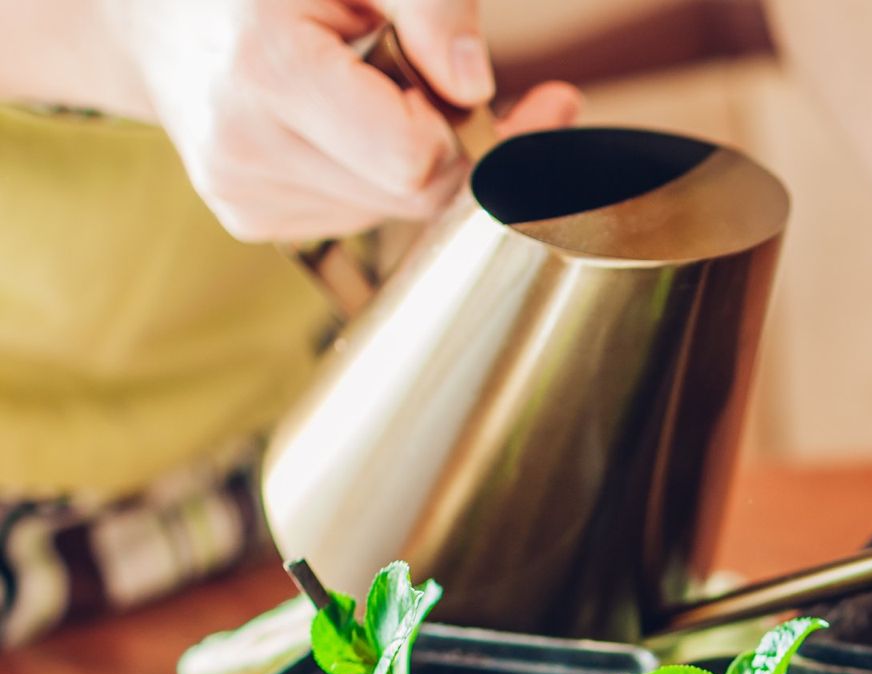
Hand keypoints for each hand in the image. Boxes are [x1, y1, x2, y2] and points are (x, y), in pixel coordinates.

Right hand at [100, 0, 580, 242]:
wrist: (160, 10)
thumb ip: (427, 4)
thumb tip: (473, 85)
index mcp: (268, 71)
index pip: (415, 157)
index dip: (445, 117)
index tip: (430, 71)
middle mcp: (245, 148)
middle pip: (416, 194)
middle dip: (435, 138)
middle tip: (402, 72)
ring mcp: (244, 193)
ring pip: (393, 210)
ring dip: (400, 156)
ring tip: (353, 89)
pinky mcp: (250, 217)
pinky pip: (356, 215)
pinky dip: (365, 174)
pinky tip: (329, 123)